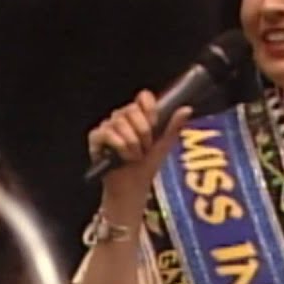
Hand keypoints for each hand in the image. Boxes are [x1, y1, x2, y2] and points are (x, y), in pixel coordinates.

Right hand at [86, 90, 191, 213]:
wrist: (133, 186)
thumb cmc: (147, 165)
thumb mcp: (163, 145)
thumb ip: (173, 126)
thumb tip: (187, 109)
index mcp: (139, 116)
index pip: (143, 97)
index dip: (150, 108)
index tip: (155, 124)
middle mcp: (122, 117)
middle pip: (131, 108)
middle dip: (143, 130)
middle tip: (146, 147)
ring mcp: (108, 126)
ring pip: (119, 122)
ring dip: (132, 143)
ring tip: (136, 156)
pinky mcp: (96, 138)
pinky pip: (106, 133)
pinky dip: (119, 146)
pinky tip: (124, 157)